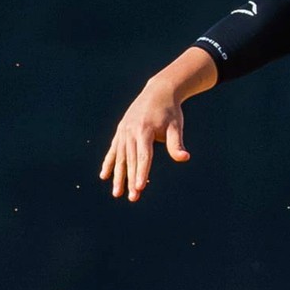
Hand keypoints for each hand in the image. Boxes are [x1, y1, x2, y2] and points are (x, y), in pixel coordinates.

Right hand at [100, 47, 215, 201]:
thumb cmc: (171, 112)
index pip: (143, 156)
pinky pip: (113, 150)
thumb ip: (176, 143)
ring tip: (117, 193)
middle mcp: (130, 131)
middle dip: (130, 180)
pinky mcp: (121, 131)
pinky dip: (109, 163)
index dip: (141, 172)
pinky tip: (104, 176)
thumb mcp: (176, 126)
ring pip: (119, 157)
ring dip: (118, 176)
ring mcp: (123, 131)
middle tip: (132, 198)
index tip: (140, 187)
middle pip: (130, 160)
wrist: (158, 92)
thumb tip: (184, 158)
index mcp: (144, 130)